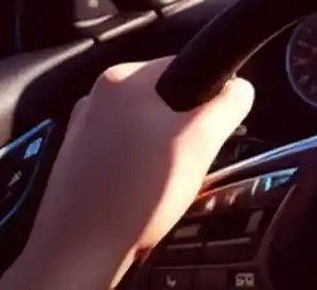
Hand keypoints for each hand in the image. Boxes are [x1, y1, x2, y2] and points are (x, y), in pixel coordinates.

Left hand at [0, 57, 253, 289]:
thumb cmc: (137, 194)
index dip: (208, 98)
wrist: (79, 250)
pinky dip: (137, 168)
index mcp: (122, 78)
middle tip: (190, 162)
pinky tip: (141, 193)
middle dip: (183, 129)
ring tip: (163, 183)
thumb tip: (241, 87)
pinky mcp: (76, 160)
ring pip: (143, 127)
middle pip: (163, 99)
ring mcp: (81, 129)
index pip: (183, 66)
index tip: (212, 132)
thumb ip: (228, 105)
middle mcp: (95, 96)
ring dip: (161, 150)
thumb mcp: (200, 142)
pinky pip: (121, 152)